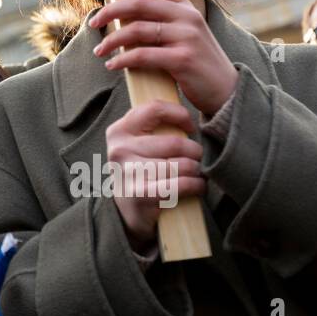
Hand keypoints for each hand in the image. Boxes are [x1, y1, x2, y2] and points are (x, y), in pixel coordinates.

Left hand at [90, 0, 238, 116]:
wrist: (226, 90)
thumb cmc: (196, 60)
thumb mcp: (184, 32)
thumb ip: (160, 19)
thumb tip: (120, 11)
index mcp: (184, 5)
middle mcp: (187, 16)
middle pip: (139, 2)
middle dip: (110, 11)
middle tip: (93, 22)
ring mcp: (186, 37)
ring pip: (137, 30)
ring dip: (112, 40)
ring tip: (100, 50)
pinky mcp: (182, 59)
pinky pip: (142, 55)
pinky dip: (122, 60)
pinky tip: (113, 65)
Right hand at [105, 101, 205, 250]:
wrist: (127, 212)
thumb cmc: (141, 171)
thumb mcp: (137, 144)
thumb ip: (152, 125)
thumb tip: (182, 103)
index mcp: (119, 131)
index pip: (155, 109)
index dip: (180, 115)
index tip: (190, 127)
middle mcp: (119, 150)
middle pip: (175, 143)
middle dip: (195, 152)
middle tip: (197, 158)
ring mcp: (128, 173)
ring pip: (181, 165)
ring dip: (197, 171)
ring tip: (197, 173)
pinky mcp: (140, 195)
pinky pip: (180, 185)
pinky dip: (196, 186)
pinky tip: (197, 186)